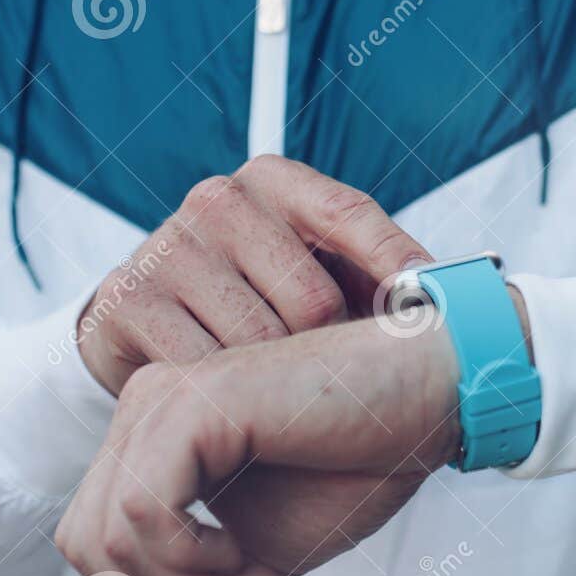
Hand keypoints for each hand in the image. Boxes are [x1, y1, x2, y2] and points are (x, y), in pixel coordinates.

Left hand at [55, 318, 461, 575]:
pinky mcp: (192, 403)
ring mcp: (161, 400)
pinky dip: (192, 557)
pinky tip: (243, 551)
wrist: (428, 394)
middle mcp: (144, 407)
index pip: (91, 535)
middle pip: (83, 538)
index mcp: (155, 433)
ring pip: (106, 534)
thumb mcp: (257, 549)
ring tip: (244, 570)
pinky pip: (146, 512)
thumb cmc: (358, 462)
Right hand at [76, 155, 429, 393]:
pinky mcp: (129, 298)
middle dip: (326, 346)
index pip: (350, 214)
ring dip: (274, 379)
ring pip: (261, 341)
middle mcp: (217, 199)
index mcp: (272, 180)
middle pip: (312, 296)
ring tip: (269, 384)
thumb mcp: (310, 268)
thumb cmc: (249, 299)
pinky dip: (224, 395)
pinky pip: (205, 368)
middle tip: (319, 369)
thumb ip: (370, 269)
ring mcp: (169, 246)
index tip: (429, 304)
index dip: (395, 262)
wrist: (141, 333)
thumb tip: (446, 289)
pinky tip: (225, 394)